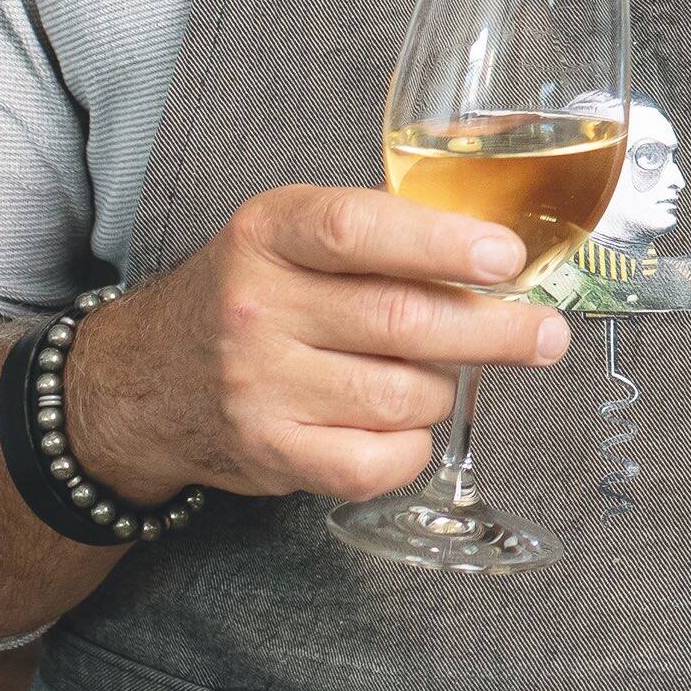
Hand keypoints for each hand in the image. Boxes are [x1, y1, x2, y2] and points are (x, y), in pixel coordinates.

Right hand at [61, 185, 572, 505]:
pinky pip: (375, 461)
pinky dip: (412, 447)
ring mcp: (259, 386)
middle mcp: (257, 307)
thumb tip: (502, 257)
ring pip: (403, 393)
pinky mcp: (269, 453)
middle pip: (402, 321)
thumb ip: (380, 234)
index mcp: (269, 232)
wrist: (143, 380)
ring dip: (446, 388)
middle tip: (546, 334)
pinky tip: (408, 426)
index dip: (443, 243)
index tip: (508, 258)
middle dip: (496, 330)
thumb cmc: (250, 296)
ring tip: (441, 374)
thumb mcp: (290, 235)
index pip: (359, 230)